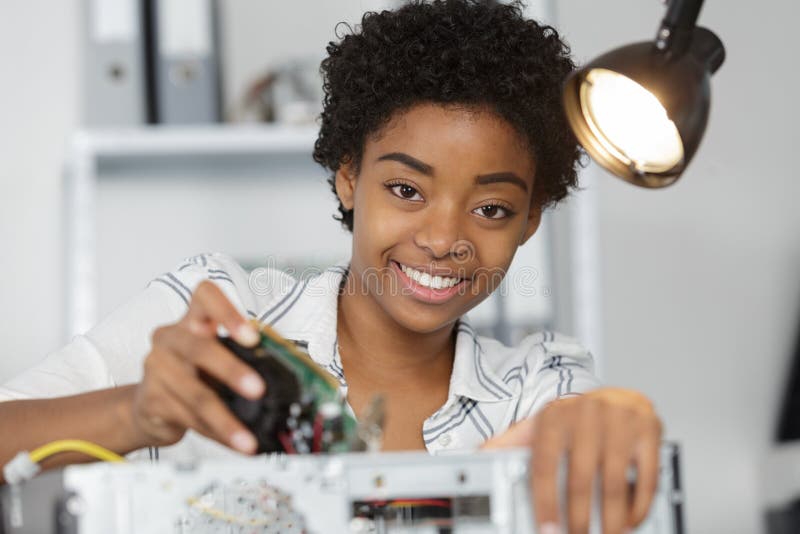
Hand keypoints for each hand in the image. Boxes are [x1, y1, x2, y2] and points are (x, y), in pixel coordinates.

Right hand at [130, 281, 265, 452]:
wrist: (148, 405)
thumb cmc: (193, 372)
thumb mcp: (214, 355)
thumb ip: (241, 354)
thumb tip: (288, 371)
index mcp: (191, 319)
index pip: (205, 296)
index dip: (228, 312)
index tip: (251, 336)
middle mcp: (170, 338)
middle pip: (200, 349)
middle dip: (232, 371)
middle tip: (258, 389)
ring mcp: (157, 368)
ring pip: (196, 394)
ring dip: (226, 420)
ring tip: (247, 438)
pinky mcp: (151, 399)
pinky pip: (189, 418)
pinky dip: (215, 433)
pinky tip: (232, 442)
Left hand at [482, 388, 661, 533]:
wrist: (615, 397)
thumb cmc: (574, 421)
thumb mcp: (541, 427)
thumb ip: (511, 445)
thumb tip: (479, 458)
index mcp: (555, 417)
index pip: (544, 466)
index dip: (545, 504)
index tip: (548, 531)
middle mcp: (587, 415)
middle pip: (580, 480)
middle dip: (578, 520)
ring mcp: (620, 422)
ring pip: (614, 484)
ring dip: (610, 521)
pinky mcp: (648, 431)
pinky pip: (646, 478)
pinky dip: (638, 507)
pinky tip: (629, 521)